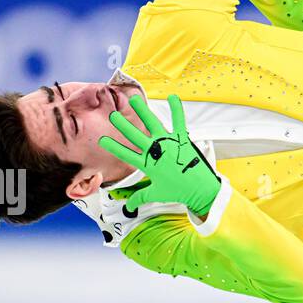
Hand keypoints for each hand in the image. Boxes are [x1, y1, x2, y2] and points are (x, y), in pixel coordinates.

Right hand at [99, 94, 219, 217]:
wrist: (200, 190)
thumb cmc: (179, 192)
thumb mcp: (156, 194)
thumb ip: (140, 197)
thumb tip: (129, 206)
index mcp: (148, 164)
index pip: (126, 154)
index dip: (113, 147)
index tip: (102, 139)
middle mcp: (156, 152)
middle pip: (135, 136)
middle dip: (123, 125)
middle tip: (113, 115)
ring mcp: (168, 144)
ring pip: (153, 124)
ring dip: (143, 112)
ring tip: (135, 100)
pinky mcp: (182, 140)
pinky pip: (179, 121)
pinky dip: (177, 109)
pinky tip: (173, 96)